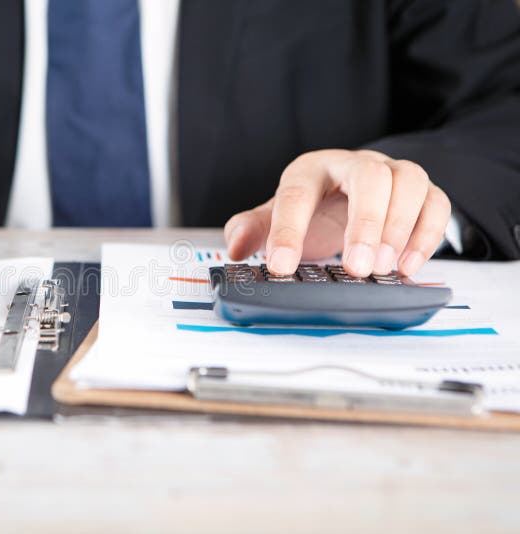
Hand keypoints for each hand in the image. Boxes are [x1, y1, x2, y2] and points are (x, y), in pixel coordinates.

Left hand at [224, 149, 450, 276]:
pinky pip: (437, 203)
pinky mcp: (423, 192)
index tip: (281, 266)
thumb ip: (252, 230)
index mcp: (310, 170)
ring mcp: (393, 174)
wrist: (347, 199)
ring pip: (409, 182)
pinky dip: (427, 235)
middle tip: (356, 269)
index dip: (288, 230)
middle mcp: (354, 165)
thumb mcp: (276, 219)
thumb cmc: (313, 211)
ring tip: (384, 269)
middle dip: (365, 224)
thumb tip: (236, 248)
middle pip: (370, 178)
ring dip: (400, 228)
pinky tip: (408, 267)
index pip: (298, 193)